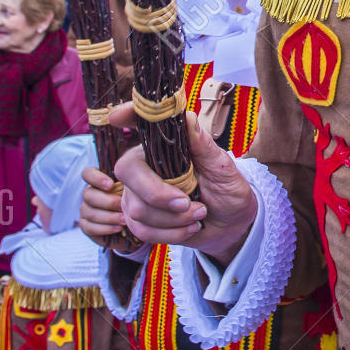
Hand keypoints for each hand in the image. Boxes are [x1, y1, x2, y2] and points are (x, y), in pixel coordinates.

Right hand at [85, 109, 256, 262]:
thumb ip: (203, 145)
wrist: (231, 224)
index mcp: (165, 145)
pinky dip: (171, 234)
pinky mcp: (139, 218)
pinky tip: (189, 227)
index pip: (139, 122)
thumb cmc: (227, 189)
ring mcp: (138, 192)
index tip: (119, 116)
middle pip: (127, 171)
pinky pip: (141, 230)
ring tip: (199, 214)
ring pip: (136, 208)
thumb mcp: (222, 167)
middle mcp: (146, 164)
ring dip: (174, 219)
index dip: (127, 115)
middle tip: (190, 203)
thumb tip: (188, 117)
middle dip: (158, 194)